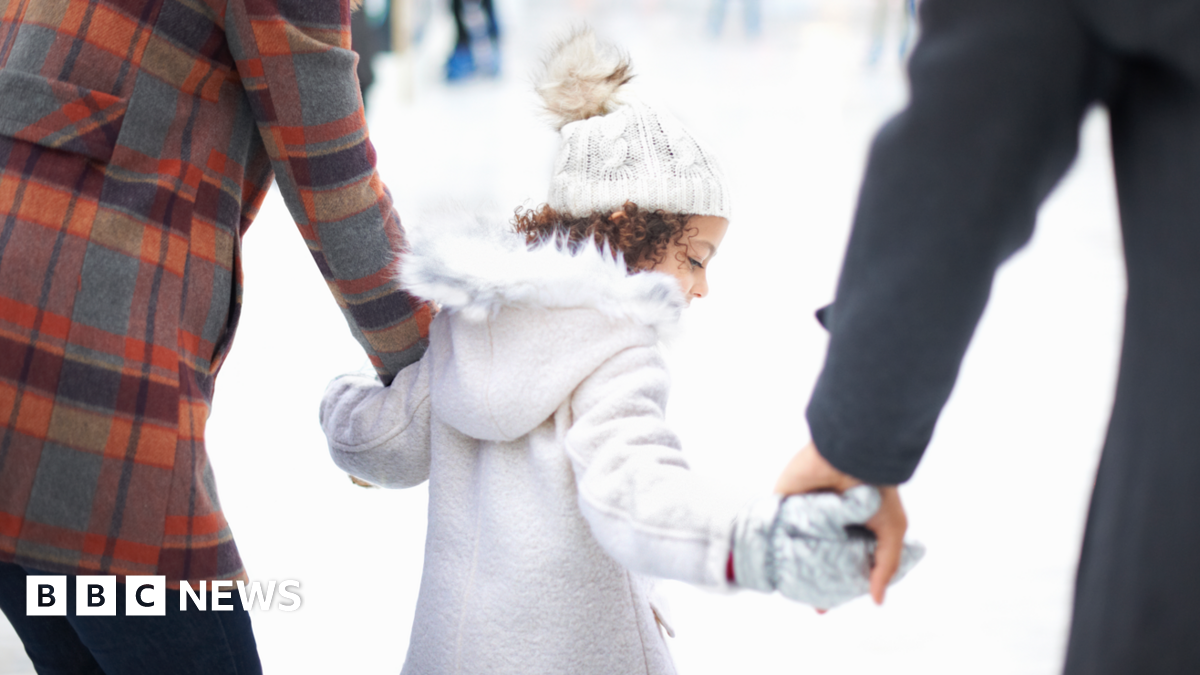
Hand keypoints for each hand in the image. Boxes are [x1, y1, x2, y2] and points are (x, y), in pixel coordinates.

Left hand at [775, 442, 908, 604]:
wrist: (846, 455)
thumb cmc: (875, 488)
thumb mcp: (891, 529)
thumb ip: (885, 566)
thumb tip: (877, 600)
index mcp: (857, 522)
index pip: (848, 557)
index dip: (843, 579)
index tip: (835, 600)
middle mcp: (831, 517)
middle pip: (819, 553)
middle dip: (816, 576)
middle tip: (815, 601)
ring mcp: (807, 509)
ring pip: (796, 543)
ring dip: (793, 563)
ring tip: (792, 589)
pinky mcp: (785, 500)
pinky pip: (775, 525)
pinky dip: (773, 540)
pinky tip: (772, 562)